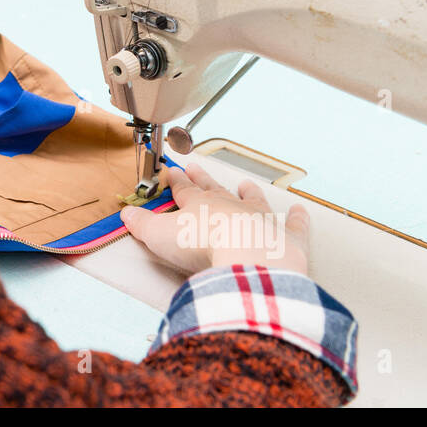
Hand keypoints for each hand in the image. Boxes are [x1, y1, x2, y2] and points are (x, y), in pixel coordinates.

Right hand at [120, 163, 309, 275]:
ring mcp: (259, 219)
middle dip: (204, 178)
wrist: (246, 259)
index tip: (172, 171)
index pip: (184, 188)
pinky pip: (293, 225)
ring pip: (253, 200)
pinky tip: (299, 211)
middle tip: (197, 167)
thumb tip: (127, 215)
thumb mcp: (159, 236)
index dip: (176, 180)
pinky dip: (297, 218)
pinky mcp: (285, 237)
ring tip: (244, 183)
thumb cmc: (204, 246)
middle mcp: (230, 206)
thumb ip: (142, 225)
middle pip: (214, 189)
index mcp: (200, 205)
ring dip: (248, 192)